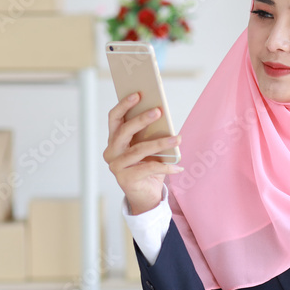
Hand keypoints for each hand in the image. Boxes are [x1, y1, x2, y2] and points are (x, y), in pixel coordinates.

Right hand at [103, 93, 182, 215]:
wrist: (146, 195)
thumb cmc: (148, 166)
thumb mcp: (148, 147)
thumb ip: (150, 133)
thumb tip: (161, 115)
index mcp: (114, 140)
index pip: (114, 118)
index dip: (124, 105)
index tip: (138, 93)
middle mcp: (111, 152)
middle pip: (124, 131)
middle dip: (141, 119)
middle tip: (158, 111)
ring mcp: (116, 166)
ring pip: (139, 149)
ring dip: (160, 142)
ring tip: (177, 137)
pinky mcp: (125, 180)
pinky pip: (148, 168)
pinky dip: (166, 166)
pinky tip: (178, 166)